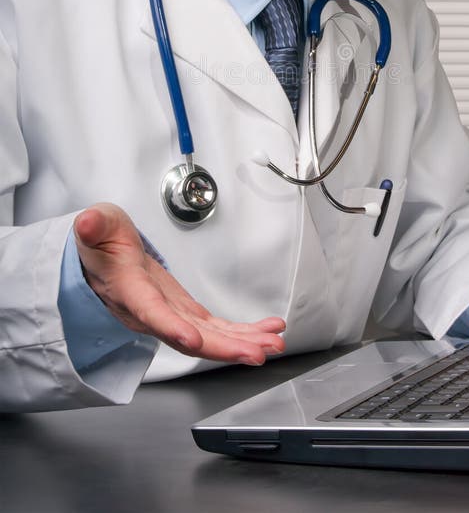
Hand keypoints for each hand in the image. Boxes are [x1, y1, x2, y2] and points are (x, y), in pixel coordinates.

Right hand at [74, 203, 285, 364]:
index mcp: (130, 290)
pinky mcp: (185, 313)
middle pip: (189, 337)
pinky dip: (243, 332)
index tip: (192, 339)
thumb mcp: (96, 226)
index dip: (170, 327)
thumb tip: (88, 223)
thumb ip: (93, 226)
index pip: (150, 312)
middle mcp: (152, 312)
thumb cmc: (101, 245)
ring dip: (242, 344)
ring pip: (207, 338)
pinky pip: (216, 329)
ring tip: (273, 345)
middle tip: (257, 353)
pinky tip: (267, 333)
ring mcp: (171, 315)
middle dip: (224, 348)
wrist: (102, 260)